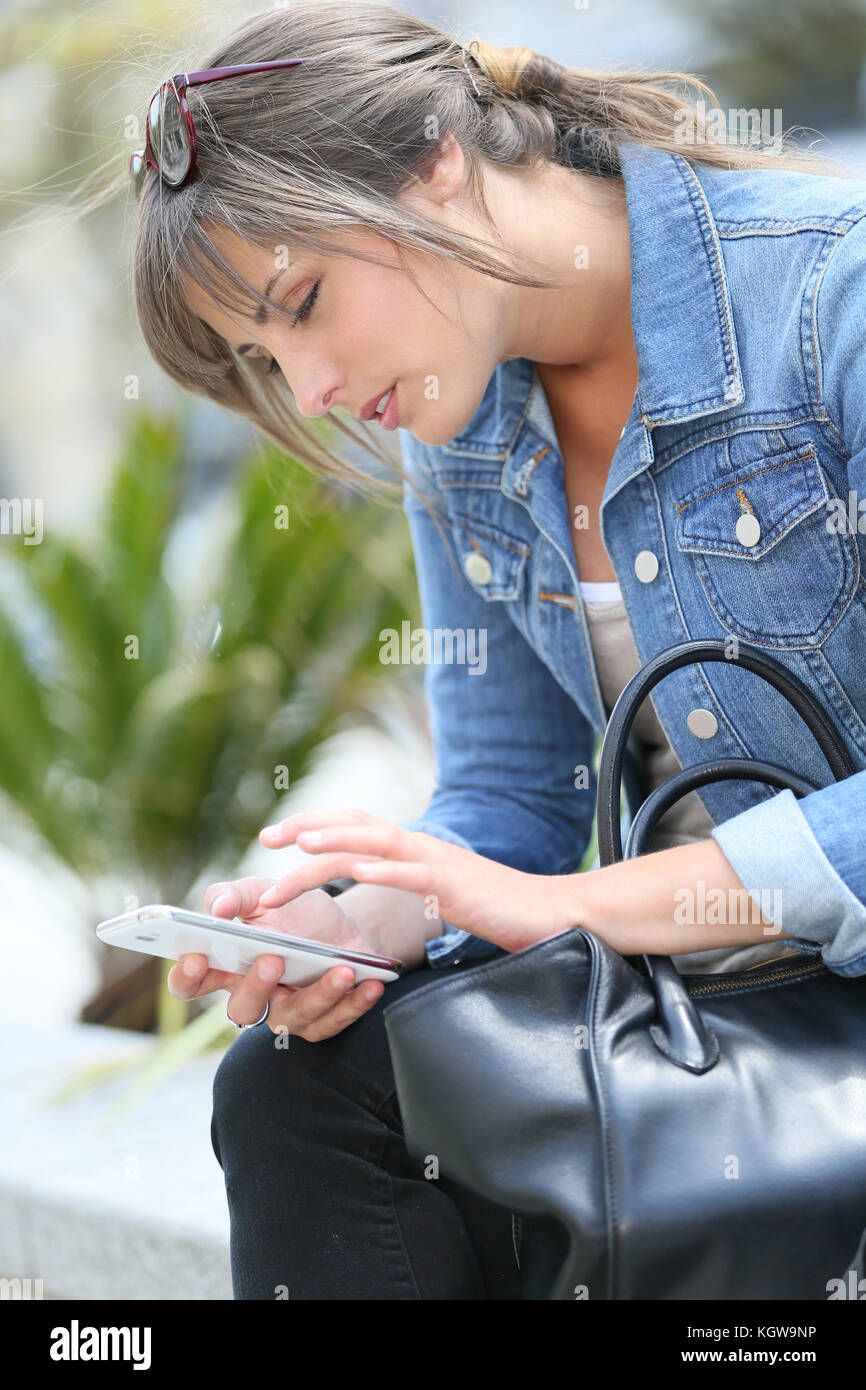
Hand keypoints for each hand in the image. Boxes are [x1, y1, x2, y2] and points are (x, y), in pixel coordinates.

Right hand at [167, 876, 386, 1040]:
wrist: (346, 926)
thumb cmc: (295, 912)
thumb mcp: (264, 892)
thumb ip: (233, 895)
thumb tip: (215, 908)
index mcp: (227, 966)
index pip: (192, 983)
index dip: (187, 976)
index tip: (197, 957)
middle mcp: (254, 996)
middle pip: (242, 1008)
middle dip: (256, 987)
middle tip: (273, 959)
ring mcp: (288, 1012)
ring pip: (294, 1017)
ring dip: (318, 995)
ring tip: (340, 971)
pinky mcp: (322, 1021)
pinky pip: (334, 1021)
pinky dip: (353, 1004)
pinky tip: (368, 984)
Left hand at [257, 807, 578, 954]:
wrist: (553, 914)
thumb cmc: (497, 910)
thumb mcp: (441, 892)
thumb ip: (408, 883)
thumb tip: (374, 885)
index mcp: (414, 849)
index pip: (355, 825)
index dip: (313, 825)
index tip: (273, 836)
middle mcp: (422, 847)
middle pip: (356, 826)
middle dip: (307, 829)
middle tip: (264, 838)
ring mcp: (439, 864)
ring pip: (379, 843)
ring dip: (337, 843)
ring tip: (300, 847)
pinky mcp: (458, 888)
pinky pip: (418, 875)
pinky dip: (388, 870)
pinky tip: (361, 871)